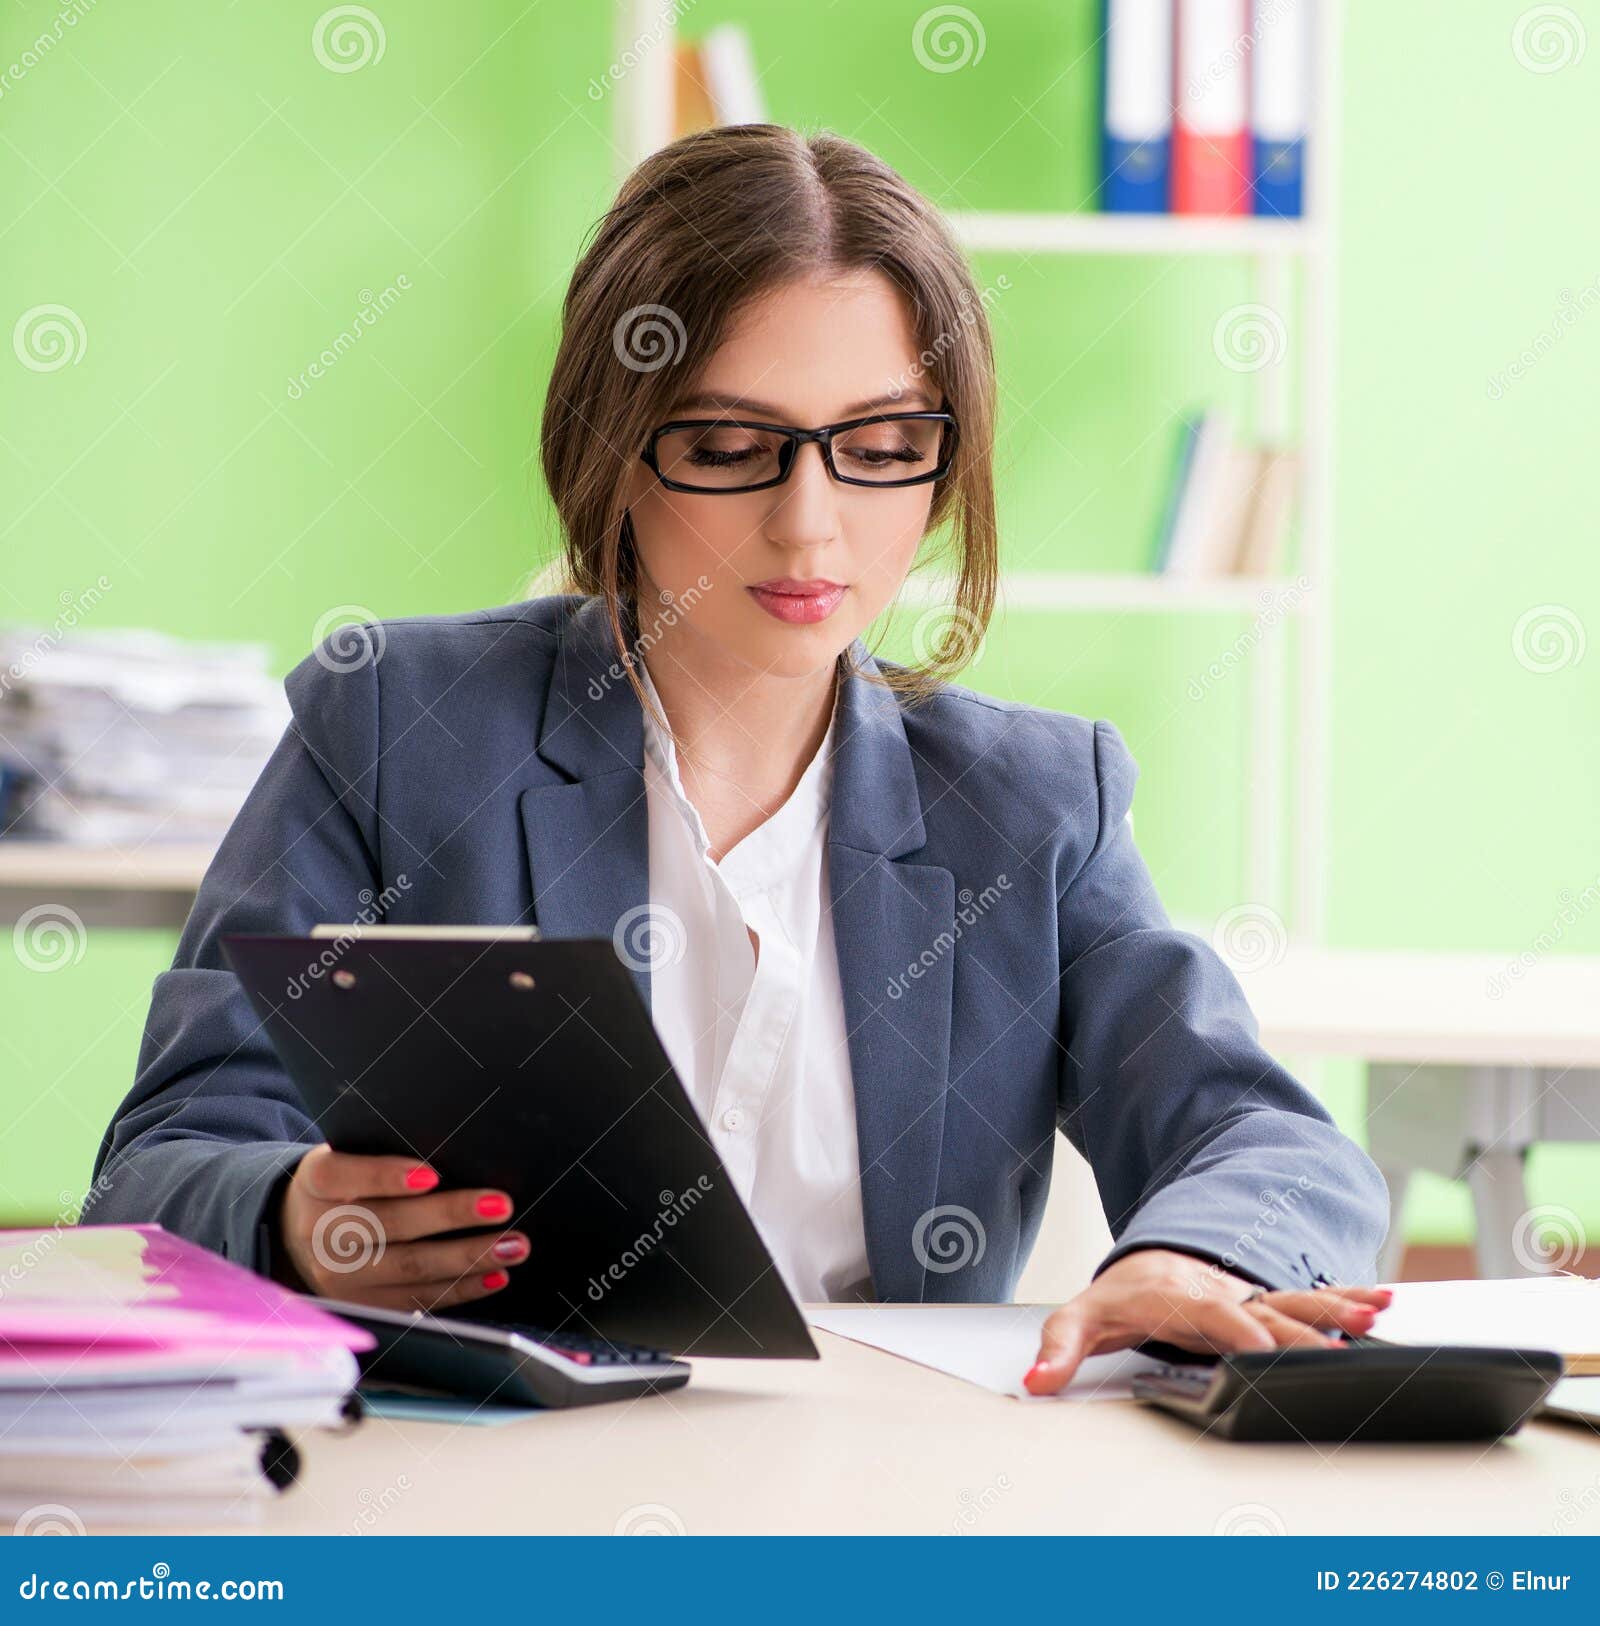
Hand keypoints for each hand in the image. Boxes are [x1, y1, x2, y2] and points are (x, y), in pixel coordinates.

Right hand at [269, 1142, 529, 1311]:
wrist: (299, 1236)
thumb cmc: (347, 1184)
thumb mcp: (348, 1158)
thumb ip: (383, 1154)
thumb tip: (458, 1148)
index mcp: (315, 1184)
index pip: (343, 1176)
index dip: (386, 1176)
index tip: (432, 1174)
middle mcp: (320, 1233)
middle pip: (388, 1224)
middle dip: (450, 1215)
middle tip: (501, 1205)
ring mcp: (340, 1276)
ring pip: (409, 1267)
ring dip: (468, 1257)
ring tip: (514, 1245)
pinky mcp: (364, 1305)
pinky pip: (417, 1300)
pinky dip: (461, 1288)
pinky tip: (496, 1276)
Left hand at [1022, 1248, 1392, 1394]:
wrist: (1147, 1264)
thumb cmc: (1122, 1297)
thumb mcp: (1083, 1318)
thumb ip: (1059, 1348)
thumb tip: (1036, 1380)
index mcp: (1180, 1299)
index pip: (1215, 1314)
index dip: (1241, 1332)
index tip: (1266, 1350)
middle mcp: (1222, 1293)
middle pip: (1266, 1311)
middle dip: (1302, 1330)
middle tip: (1339, 1350)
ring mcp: (1250, 1295)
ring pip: (1296, 1298)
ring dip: (1336, 1305)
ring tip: (1376, 1311)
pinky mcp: (1268, 1302)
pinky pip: (1311, 1296)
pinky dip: (1345, 1298)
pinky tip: (1379, 1304)